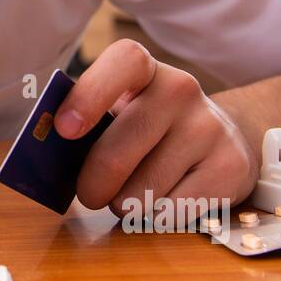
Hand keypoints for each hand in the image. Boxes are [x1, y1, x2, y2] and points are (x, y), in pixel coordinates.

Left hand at [55, 39, 259, 224]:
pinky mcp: (231, 166)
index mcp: (145, 70)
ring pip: (143, 191)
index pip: (125, 62)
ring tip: (133, 193)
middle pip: (118, 150)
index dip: (90, 95)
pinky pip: (172, 212)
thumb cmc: (149, 129)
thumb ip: (89, 127)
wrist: (221, 138)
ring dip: (126, 205)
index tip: (64, 129)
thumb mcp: (120, 114)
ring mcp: (209, 127)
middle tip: (89, 194)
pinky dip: (157, 218)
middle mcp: (181, 90)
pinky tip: (164, 200)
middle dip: (93, 184)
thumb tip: (49, 159)